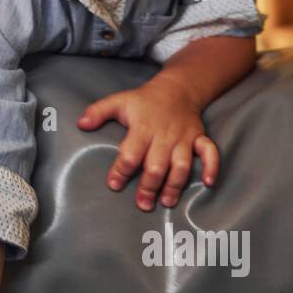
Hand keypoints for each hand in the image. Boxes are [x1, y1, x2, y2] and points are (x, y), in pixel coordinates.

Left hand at [75, 79, 219, 211]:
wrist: (177, 88)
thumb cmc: (144, 100)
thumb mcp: (119, 101)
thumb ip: (98, 112)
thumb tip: (80, 124)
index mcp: (142, 128)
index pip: (130, 153)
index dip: (121, 170)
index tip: (113, 184)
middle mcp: (164, 135)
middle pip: (156, 165)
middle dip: (149, 186)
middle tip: (142, 204)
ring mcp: (183, 138)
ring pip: (181, 165)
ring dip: (174, 185)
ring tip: (166, 202)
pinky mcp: (199, 138)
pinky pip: (210, 153)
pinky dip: (212, 167)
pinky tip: (209, 183)